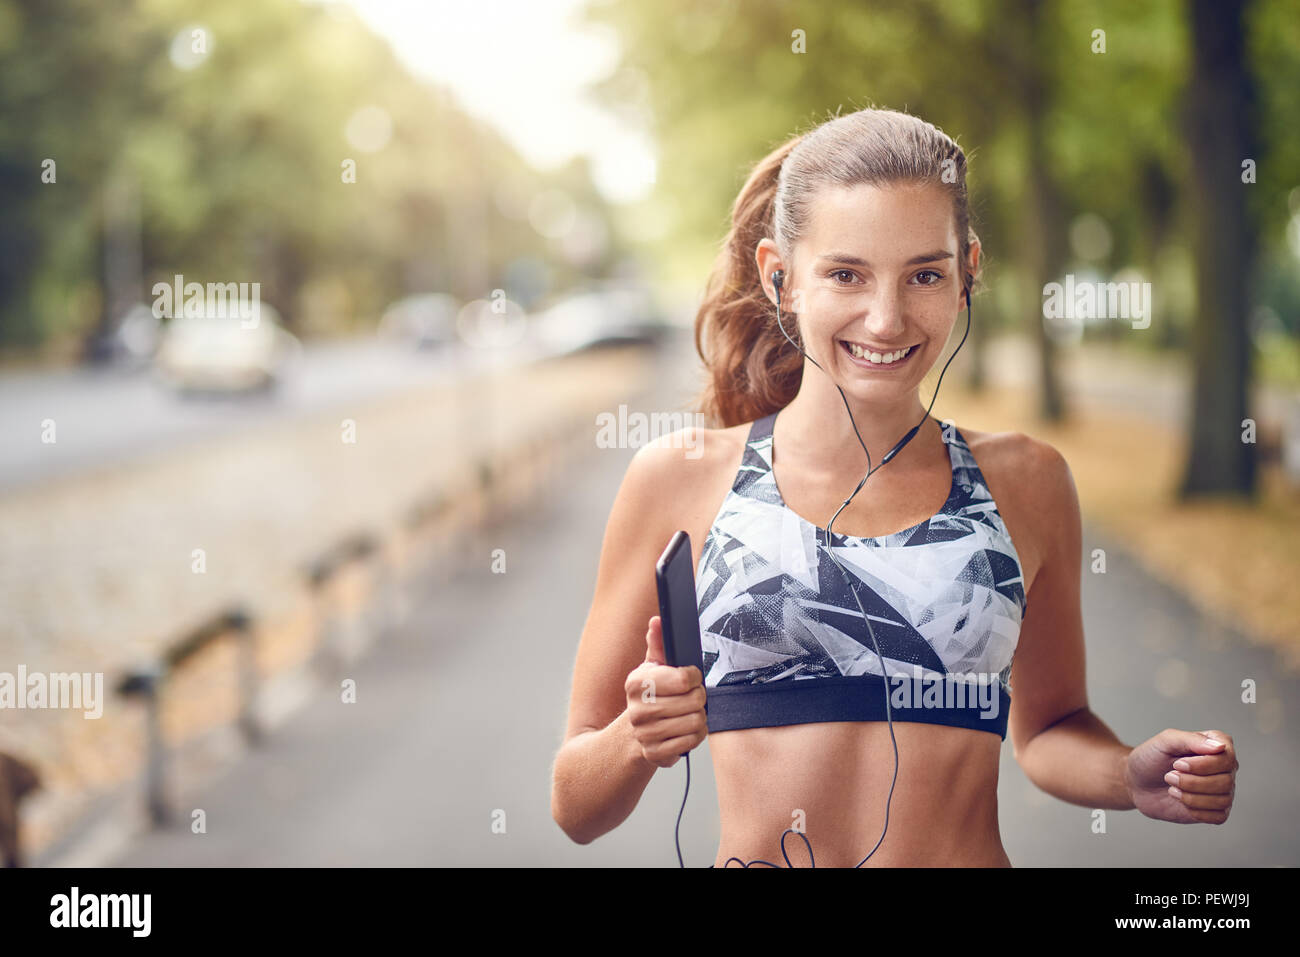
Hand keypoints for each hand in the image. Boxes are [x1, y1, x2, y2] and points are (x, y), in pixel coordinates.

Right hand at [623, 615, 707, 767]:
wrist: (636, 731)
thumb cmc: (652, 694)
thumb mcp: (653, 667)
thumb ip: (659, 643)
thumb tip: (658, 620)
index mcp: (637, 683)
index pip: (685, 679)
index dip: (694, 678)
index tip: (690, 679)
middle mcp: (637, 710)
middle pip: (694, 702)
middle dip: (699, 699)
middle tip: (692, 698)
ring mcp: (645, 734)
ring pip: (695, 722)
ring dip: (698, 718)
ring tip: (688, 714)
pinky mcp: (655, 753)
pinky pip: (691, 742)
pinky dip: (694, 736)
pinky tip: (685, 730)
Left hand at [1123, 728, 1236, 823]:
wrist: (1137, 782)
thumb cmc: (1151, 759)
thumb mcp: (1165, 741)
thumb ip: (1190, 739)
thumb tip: (1219, 746)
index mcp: (1218, 745)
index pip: (1226, 758)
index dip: (1202, 765)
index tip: (1177, 764)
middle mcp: (1225, 768)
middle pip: (1226, 781)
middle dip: (1191, 782)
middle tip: (1169, 776)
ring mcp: (1222, 790)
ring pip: (1222, 800)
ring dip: (1190, 796)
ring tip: (1172, 787)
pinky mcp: (1216, 810)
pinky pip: (1218, 816)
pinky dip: (1195, 811)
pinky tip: (1181, 800)